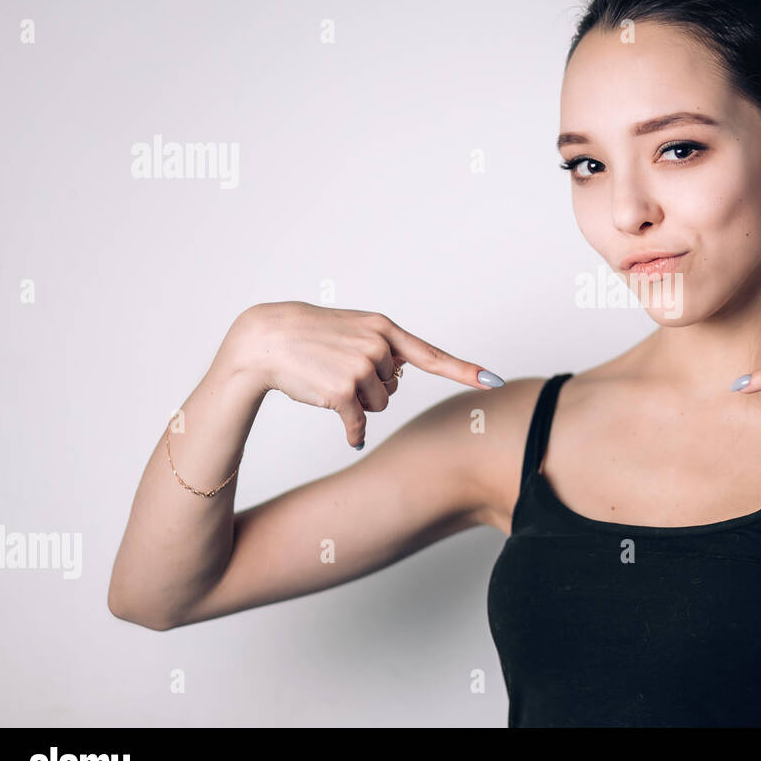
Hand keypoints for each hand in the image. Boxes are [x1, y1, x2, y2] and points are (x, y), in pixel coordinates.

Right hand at [226, 301, 503, 447]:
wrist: (265, 339)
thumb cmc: (309, 335)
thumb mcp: (353, 329)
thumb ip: (384, 347)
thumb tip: (402, 374)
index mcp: (384, 328)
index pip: (432, 355)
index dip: (466, 371)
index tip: (494, 381)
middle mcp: (378, 347)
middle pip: (394, 388)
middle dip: (371, 386)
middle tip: (339, 368)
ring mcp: (361, 369)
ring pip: (379, 405)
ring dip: (358, 402)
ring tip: (330, 379)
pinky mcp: (343, 393)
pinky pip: (359, 424)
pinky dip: (352, 432)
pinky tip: (345, 431)